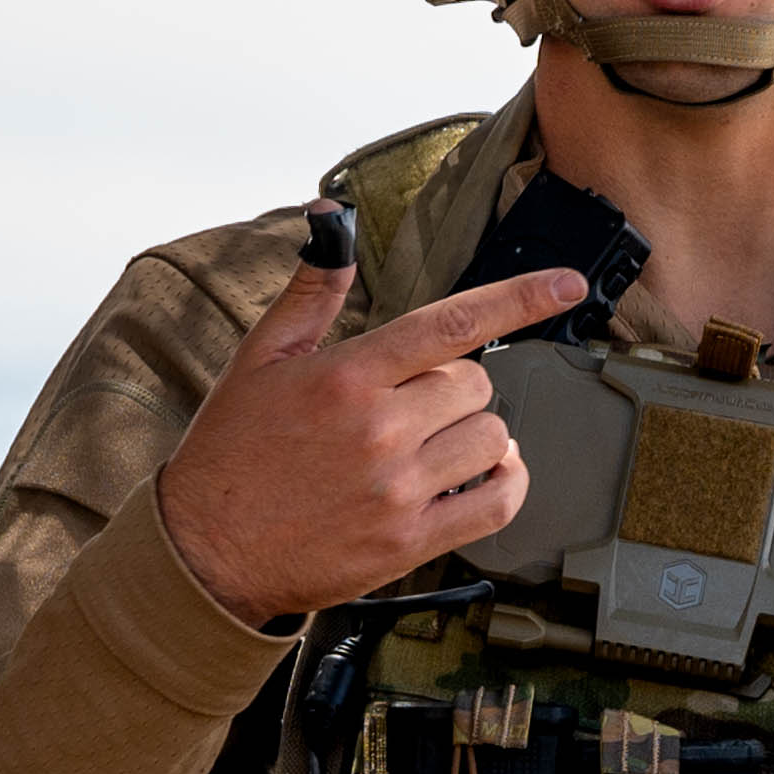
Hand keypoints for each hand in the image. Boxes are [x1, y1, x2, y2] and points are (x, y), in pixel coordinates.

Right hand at [156, 261, 586, 623]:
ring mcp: (398, 489)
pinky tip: (482, 475)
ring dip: (475, 435)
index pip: (453, 322)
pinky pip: (498, 501)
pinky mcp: (409, 542)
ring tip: (431, 445)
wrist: (204, 552)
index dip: (522, 297)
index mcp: (347, 375)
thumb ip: (311, 292)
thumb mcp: (259, 360)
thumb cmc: (231, 453)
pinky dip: (504, 483)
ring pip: (492, 437)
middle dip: (453, 388)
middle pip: (475, 383)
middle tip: (410, 406)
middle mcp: (379, 429)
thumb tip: (329, 221)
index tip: (568, 285)